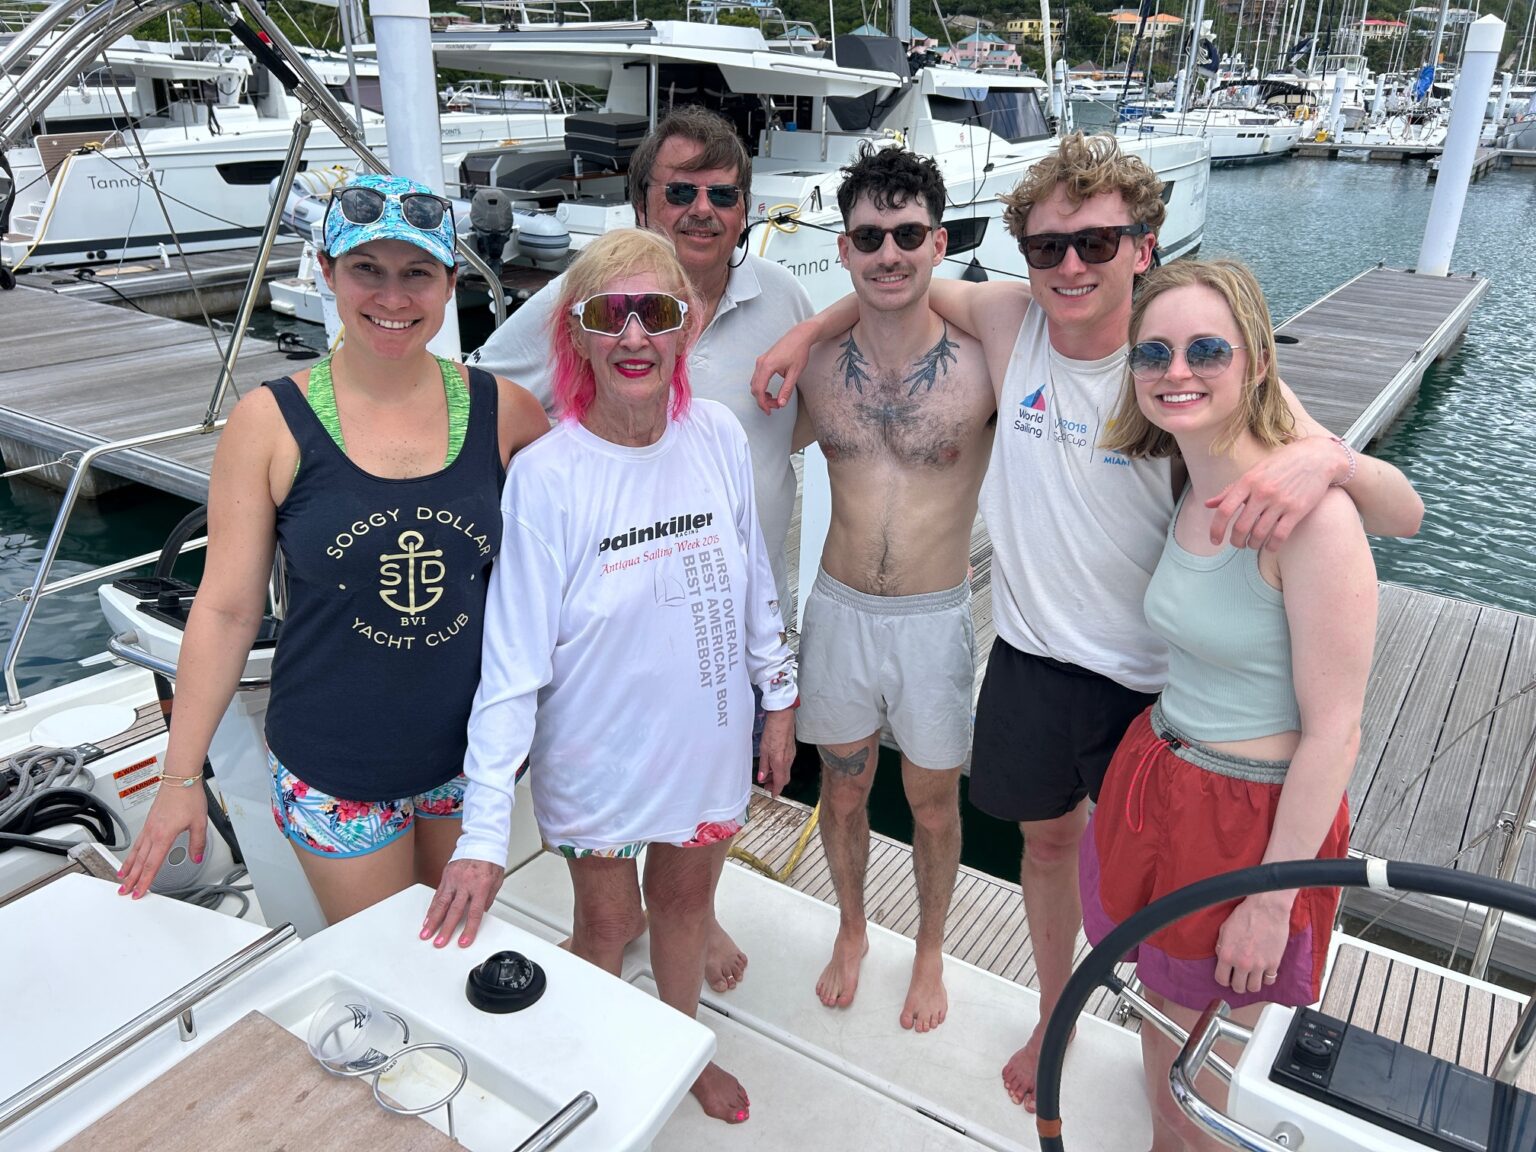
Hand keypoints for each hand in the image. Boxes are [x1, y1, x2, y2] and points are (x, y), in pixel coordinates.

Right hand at [116, 781, 207, 898]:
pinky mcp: (149, 821)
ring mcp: (149, 827)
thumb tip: (196, 857)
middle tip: (124, 892)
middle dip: (131, 879)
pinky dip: (132, 853)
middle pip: (140, 862)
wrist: (180, 778)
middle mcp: (153, 833)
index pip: (152, 865)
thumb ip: (198, 843)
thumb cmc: (188, 796)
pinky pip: (138, 842)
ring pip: (136, 852)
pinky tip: (131, 857)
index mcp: (163, 836)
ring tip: (121, 878)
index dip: (145, 881)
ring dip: (128, 867)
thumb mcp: (199, 822)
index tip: (139, 892)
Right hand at [420, 857, 505, 947]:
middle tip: (439, 942)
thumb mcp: (497, 881)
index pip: (474, 913)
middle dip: (446, 929)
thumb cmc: (491, 860)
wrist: (482, 840)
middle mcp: (466, 883)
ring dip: (433, 921)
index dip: (469, 929)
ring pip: (441, 904)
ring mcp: (454, 879)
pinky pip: (438, 894)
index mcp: (481, 886)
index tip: (463, 942)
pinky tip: (427, 918)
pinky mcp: (446, 876)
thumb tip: (481, 914)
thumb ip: (488, 899)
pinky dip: (432, 908)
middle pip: (455, 911)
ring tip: (426, 933)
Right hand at [749, 321, 815, 412]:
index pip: (759, 390)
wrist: (799, 335)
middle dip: (763, 400)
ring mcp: (761, 361)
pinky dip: (761, 387)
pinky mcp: (763, 360)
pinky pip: (757, 377)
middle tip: (776, 406)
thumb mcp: (795, 373)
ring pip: (754, 383)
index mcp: (767, 366)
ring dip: (762, 394)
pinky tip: (770, 391)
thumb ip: (787, 389)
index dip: (763, 403)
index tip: (769, 411)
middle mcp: (761, 363)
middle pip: (755, 388)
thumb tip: (781, 403)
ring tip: (774, 399)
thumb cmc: (798, 351)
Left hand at [756, 708, 795, 796]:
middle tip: (767, 785)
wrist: (782, 718)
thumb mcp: (763, 750)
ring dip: (778, 776)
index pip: (780, 782)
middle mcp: (788, 761)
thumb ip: (764, 766)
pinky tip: (773, 764)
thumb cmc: (772, 731)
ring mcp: (791, 755)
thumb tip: (762, 778)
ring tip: (768, 774)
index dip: (776, 790)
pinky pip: (787, 764)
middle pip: (784, 779)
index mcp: (780, 762)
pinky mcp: (792, 750)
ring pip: (786, 771)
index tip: (772, 795)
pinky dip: (780, 768)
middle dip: (776, 784)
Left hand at [1205, 435, 1342, 549]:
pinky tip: (1269, 546)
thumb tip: (1208, 504)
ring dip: (1252, 545)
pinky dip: (1271, 546)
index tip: (1214, 540)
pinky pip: (1280, 535)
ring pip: (1259, 534)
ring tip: (1252, 544)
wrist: (1317, 457)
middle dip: (1236, 541)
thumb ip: (1231, 490)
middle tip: (1237, 543)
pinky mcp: (1298, 510)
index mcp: (1248, 481)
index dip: (1216, 528)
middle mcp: (1262, 492)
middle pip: (1241, 527)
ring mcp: (1281, 501)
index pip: (1225, 510)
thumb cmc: (1281, 464)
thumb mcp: (1253, 472)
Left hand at [1213, 894, 1291, 994]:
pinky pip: (1269, 980)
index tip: (1227, 977)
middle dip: (1237, 984)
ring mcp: (1259, 965)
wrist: (1267, 908)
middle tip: (1240, 978)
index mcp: (1227, 955)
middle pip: (1238, 988)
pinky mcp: (1274, 963)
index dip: (1223, 980)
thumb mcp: (1224, 930)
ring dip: (1251, 983)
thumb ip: (1221, 947)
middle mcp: (1242, 963)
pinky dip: (1266, 978)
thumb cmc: (1245, 915)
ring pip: (1254, 988)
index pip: (1221, 979)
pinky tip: (1264, 971)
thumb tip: (1222, 959)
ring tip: (1252, 976)